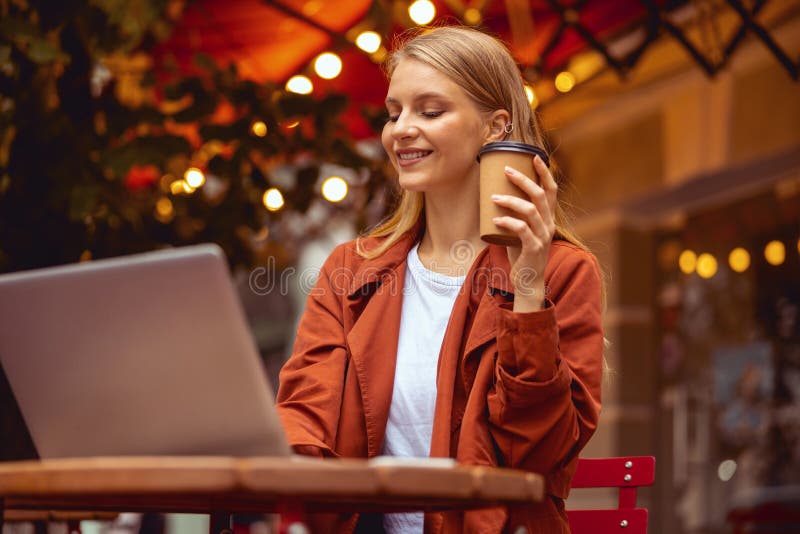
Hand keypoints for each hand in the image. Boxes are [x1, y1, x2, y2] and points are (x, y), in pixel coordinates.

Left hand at [491, 155, 556, 311]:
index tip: (534, 156)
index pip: (551, 189)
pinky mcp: (533, 248)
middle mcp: (549, 224)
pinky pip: (521, 230)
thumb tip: (493, 196)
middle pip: (540, 195)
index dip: (545, 172)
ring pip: (530, 210)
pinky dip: (507, 222)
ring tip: (493, 197)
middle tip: (505, 170)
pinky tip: (495, 219)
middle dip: (523, 179)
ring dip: (510, 200)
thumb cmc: (522, 253)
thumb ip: (514, 216)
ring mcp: (542, 236)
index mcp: (548, 217)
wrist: (528, 281)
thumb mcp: (521, 231)